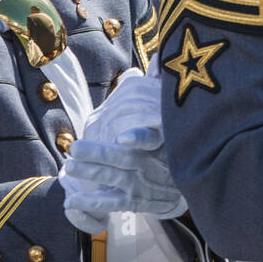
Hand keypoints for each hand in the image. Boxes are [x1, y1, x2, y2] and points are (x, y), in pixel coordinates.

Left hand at [59, 69, 186, 233]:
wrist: (193, 179)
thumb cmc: (176, 139)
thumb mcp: (174, 116)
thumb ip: (162, 87)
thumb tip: (160, 57)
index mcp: (163, 141)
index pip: (154, 140)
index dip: (140, 139)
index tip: (123, 138)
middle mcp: (152, 164)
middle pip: (124, 160)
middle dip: (98, 154)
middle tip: (74, 148)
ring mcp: (143, 184)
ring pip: (114, 179)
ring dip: (91, 174)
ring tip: (69, 166)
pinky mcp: (135, 201)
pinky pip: (111, 204)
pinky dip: (91, 203)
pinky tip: (71, 199)